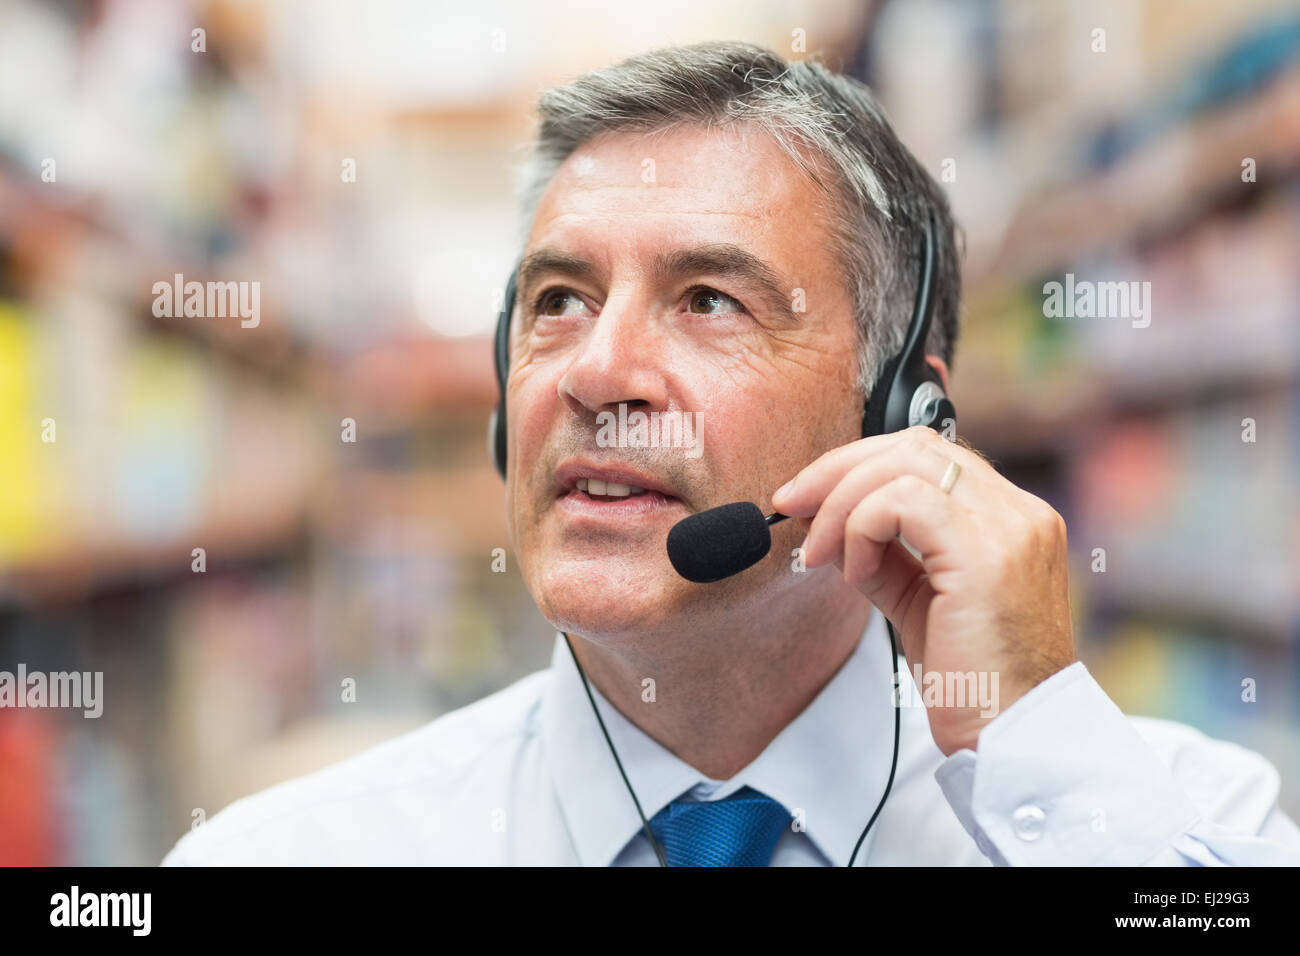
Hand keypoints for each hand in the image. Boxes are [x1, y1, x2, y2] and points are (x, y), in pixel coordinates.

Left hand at [771, 426, 1075, 755]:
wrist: (1013, 735)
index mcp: (1010, 518)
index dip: (859, 465)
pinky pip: (902, 503)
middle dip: (838, 469)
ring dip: (843, 501)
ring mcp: (1009, 528)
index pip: (928, 455)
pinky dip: (862, 527)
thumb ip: (886, 554)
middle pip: (913, 447)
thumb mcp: (920, 601)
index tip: (807, 497)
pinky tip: (855, 573)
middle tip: (791, 506)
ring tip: (820, 552)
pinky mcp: (986, 555)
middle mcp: (1018, 512)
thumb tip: (830, 523)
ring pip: (905, 463)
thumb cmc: (973, 681)